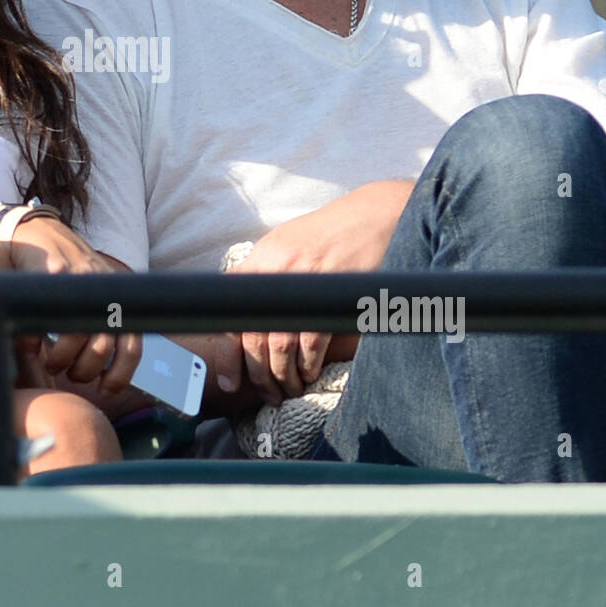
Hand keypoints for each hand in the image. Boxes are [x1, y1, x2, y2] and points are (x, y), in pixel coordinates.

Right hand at [7, 216, 140, 392]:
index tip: (104, 389)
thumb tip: (107, 376)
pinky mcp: (52, 271)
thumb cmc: (69, 273)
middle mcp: (104, 290)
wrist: (40, 232)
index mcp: (118, 300)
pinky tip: (30, 345)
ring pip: (74, 336)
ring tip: (49, 360)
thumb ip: (105, 328)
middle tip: (67, 370)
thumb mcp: (96, 296)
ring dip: (59, 359)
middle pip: (101, 348)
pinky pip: (43, 317)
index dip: (120, 375)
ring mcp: (79, 280)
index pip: (131, 347)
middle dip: (83, 370)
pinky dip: (33, 340)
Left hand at [220, 182, 411, 403]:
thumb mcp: (289, 244)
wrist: (377, 213)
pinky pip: (310, 343)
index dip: (228, 354)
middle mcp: (275, 269)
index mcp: (260, 258)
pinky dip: (307, 366)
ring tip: (288, 389)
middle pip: (253, 337)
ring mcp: (303, 281)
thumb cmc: (333, 233)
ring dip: (282, 376)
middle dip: (258, 374)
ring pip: (279, 346)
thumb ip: (266, 275)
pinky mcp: (331, 294)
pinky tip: (309, 374)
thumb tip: (246, 314)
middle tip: (268, 392)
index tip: (231, 381)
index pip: (230, 313)